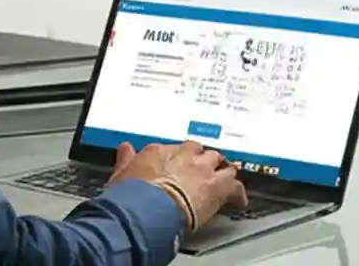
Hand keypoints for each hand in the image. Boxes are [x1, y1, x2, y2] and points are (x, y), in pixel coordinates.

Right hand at [108, 140, 247, 231]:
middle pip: (200, 151)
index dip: (177, 158)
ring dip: (221, 171)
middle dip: (202, 160)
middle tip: (202, 169)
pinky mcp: (218, 187)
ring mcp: (203, 169)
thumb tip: (125, 150)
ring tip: (223, 178)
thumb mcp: (121, 175)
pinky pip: (235, 186)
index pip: (173, 149)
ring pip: (220, 163)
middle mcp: (184, 156)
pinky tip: (238, 200)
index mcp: (160, 151)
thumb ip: (126, 160)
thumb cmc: (133, 196)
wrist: (149, 209)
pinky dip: (237, 194)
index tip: (176, 165)